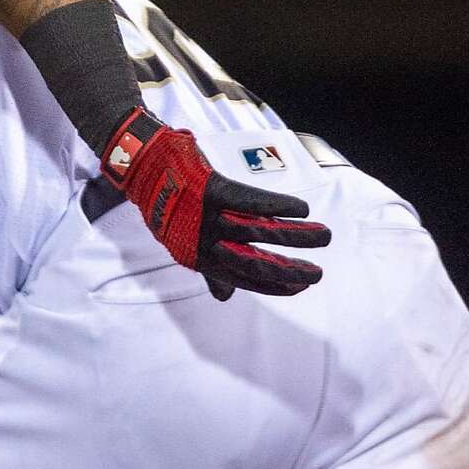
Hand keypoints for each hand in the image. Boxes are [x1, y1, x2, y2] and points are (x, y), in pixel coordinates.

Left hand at [100, 110, 330, 298]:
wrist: (145, 171)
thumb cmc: (169, 209)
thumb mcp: (185, 244)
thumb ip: (211, 270)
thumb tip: (226, 297)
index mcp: (202, 260)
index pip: (245, 280)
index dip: (274, 286)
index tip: (301, 286)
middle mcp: (206, 243)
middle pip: (254, 263)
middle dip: (289, 270)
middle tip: (318, 274)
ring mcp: (209, 217)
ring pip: (259, 232)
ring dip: (295, 236)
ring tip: (323, 236)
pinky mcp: (213, 191)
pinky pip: (250, 201)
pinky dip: (278, 206)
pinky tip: (301, 210)